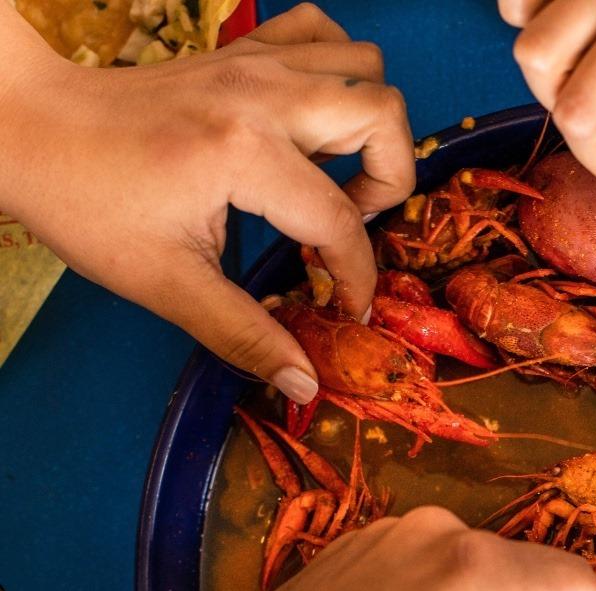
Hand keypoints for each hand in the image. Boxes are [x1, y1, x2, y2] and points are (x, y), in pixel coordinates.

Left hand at [0, 4, 413, 402]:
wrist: (29, 124)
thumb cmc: (85, 199)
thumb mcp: (166, 283)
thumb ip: (243, 335)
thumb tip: (303, 381)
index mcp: (245, 153)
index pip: (341, 220)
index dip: (357, 277)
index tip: (346, 308)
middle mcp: (262, 95)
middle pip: (382, 116)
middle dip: (390, 182)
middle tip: (353, 223)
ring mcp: (253, 63)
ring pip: (363, 67)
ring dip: (370, 125)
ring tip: (338, 175)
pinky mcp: (241, 53)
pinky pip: (319, 34)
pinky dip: (337, 72)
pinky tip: (314, 120)